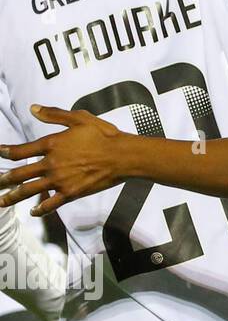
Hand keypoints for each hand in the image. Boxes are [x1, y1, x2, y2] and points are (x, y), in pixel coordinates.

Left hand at [0, 106, 125, 216]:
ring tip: (1, 202)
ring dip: (12, 197)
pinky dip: (40, 209)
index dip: (5, 152)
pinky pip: (50, 204)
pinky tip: (33, 212)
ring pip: (29, 191)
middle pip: (19, 174)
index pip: (20, 150)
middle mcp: (51, 164)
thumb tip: (33, 109)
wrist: (123, 156)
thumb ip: (54, 115)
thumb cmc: (104, 135)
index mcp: (51, 144)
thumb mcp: (80, 118)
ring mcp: (59, 180)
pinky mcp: (70, 193)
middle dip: (4, 179)